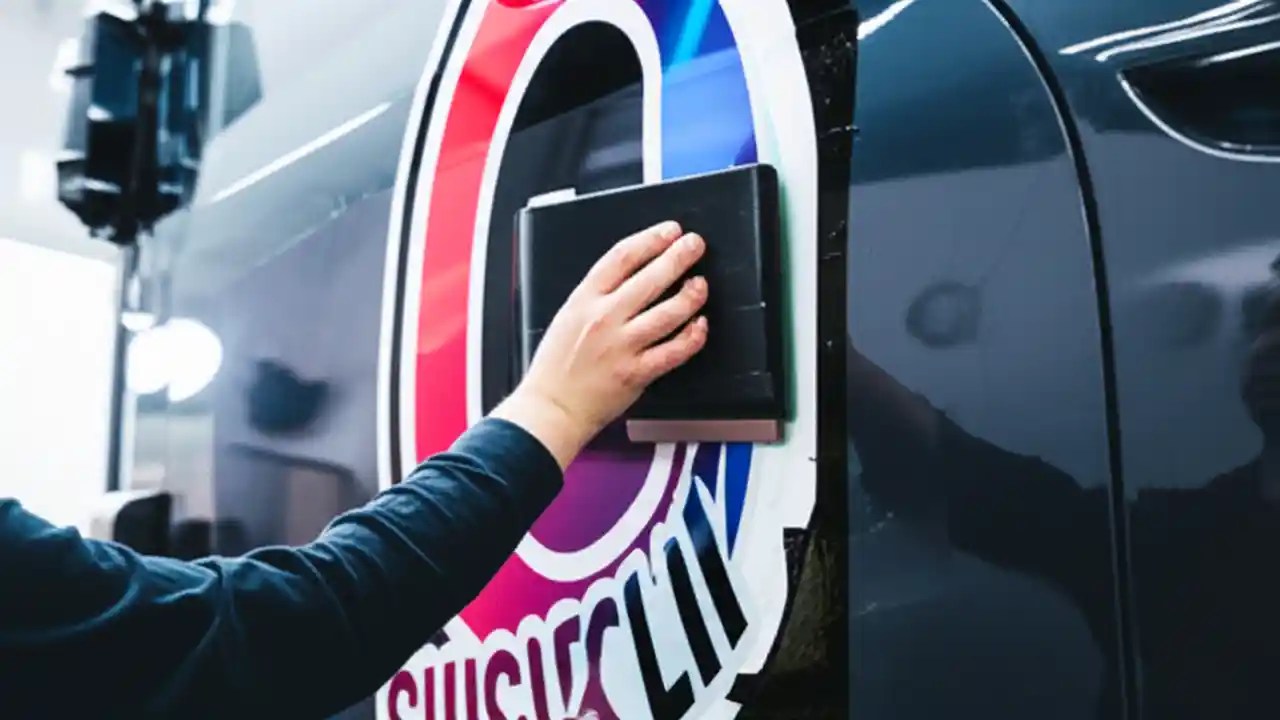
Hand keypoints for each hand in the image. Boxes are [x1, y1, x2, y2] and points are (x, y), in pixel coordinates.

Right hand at [491, 220, 708, 468]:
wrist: (551, 407)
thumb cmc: (557, 366)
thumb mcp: (568, 316)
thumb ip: (597, 297)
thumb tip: (633, 275)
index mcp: (584, 300)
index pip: (622, 257)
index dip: (651, 239)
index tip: (670, 231)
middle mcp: (604, 318)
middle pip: (650, 278)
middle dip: (678, 256)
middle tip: (695, 245)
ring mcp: (622, 346)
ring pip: (668, 313)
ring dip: (691, 295)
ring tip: (700, 285)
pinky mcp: (636, 373)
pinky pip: (674, 350)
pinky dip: (692, 336)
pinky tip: (700, 325)